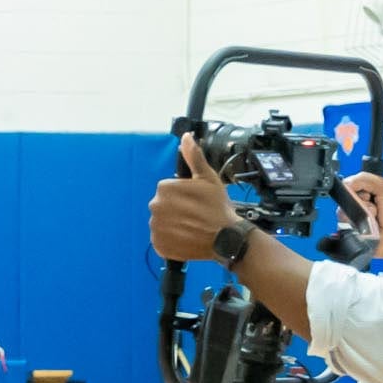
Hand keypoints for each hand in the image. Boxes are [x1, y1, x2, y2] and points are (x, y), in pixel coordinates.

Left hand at [150, 134, 246, 261]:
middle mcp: (156, 208)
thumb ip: (194, 157)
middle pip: (163, 206)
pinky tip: (185, 238)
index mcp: (165, 189)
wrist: (226, 239)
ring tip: (191, 227)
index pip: (166, 189)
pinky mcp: (159, 245)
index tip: (194, 201)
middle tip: (194, 214)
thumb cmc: (218, 208)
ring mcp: (156, 228)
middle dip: (176, 209)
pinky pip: (160, 240)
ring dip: (173, 224)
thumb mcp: (208, 178)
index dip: (181, 195)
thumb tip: (186, 137)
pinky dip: (170, 240)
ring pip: (161, 222)